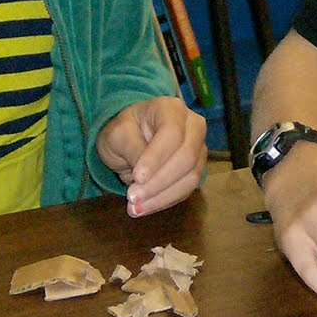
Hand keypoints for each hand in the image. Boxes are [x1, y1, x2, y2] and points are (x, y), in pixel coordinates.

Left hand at [97, 97, 207, 215]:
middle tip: (132, 197)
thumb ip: (132, 148)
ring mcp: (198, 149)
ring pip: (190, 177)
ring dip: (162, 196)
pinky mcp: (196, 170)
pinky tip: (144, 208)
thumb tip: (144, 176)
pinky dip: (165, 201)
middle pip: (187, 157)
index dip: (157, 157)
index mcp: (172, 109)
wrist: (130, 139)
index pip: (172, 133)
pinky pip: (187, 189)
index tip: (137, 177)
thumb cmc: (124, 130)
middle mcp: (193, 126)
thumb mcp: (118, 134)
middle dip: (159, 181)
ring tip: (134, 208)